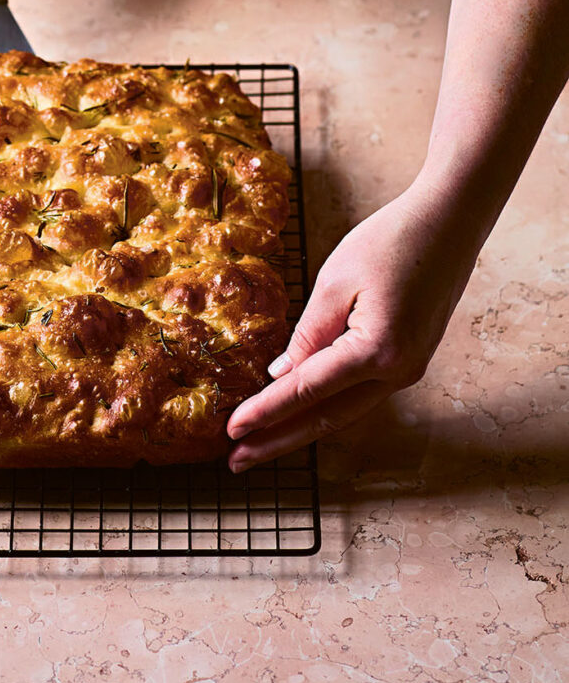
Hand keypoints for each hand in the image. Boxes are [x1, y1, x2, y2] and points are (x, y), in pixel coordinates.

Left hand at [225, 184, 480, 470]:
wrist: (449, 222)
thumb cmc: (392, 241)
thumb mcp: (336, 281)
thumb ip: (308, 334)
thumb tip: (281, 376)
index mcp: (377, 351)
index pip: (307, 392)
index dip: (266, 413)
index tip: (232, 431)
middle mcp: (398, 372)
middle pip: (327, 418)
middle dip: (278, 440)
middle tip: (236, 460)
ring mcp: (408, 370)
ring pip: (345, 411)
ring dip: (300, 427)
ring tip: (258, 443)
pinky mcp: (409, 359)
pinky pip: (360, 392)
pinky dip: (326, 405)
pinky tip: (298, 409)